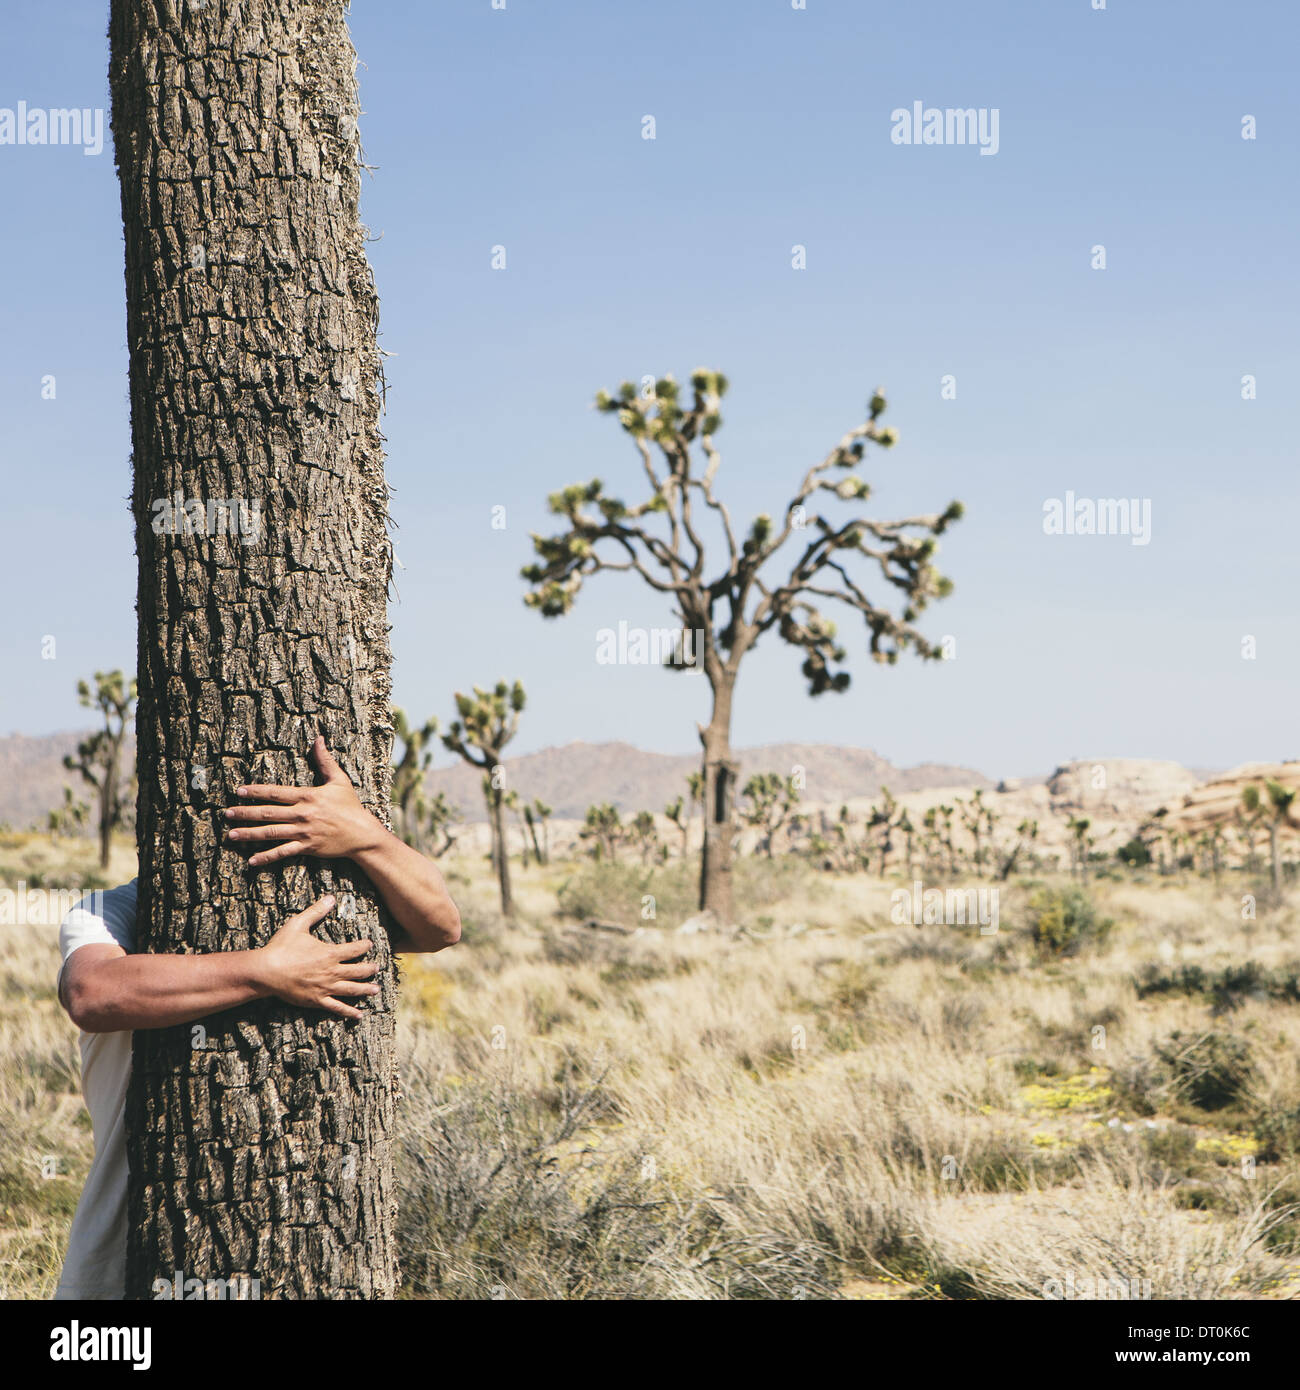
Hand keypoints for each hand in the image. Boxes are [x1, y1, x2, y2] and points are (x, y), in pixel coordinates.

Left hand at [225, 735, 383, 867]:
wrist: (362, 833)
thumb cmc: (350, 806)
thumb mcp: (340, 780)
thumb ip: (325, 760)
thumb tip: (319, 739)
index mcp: (307, 796)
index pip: (275, 792)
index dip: (255, 791)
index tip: (238, 791)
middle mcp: (302, 814)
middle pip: (267, 813)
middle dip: (245, 813)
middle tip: (226, 813)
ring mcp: (303, 832)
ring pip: (271, 833)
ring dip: (249, 834)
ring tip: (231, 835)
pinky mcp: (307, 847)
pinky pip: (283, 852)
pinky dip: (266, 857)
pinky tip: (251, 860)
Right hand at [253, 894, 378, 1020]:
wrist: (266, 971)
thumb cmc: (281, 947)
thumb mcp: (298, 924)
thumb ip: (316, 911)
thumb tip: (331, 897)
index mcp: (330, 953)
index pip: (354, 950)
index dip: (364, 946)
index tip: (369, 944)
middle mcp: (332, 972)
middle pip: (358, 971)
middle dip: (369, 969)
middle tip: (377, 968)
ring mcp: (325, 988)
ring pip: (351, 990)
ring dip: (365, 990)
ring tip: (375, 990)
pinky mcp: (316, 1000)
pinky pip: (337, 1007)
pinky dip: (349, 1012)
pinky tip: (359, 1015)